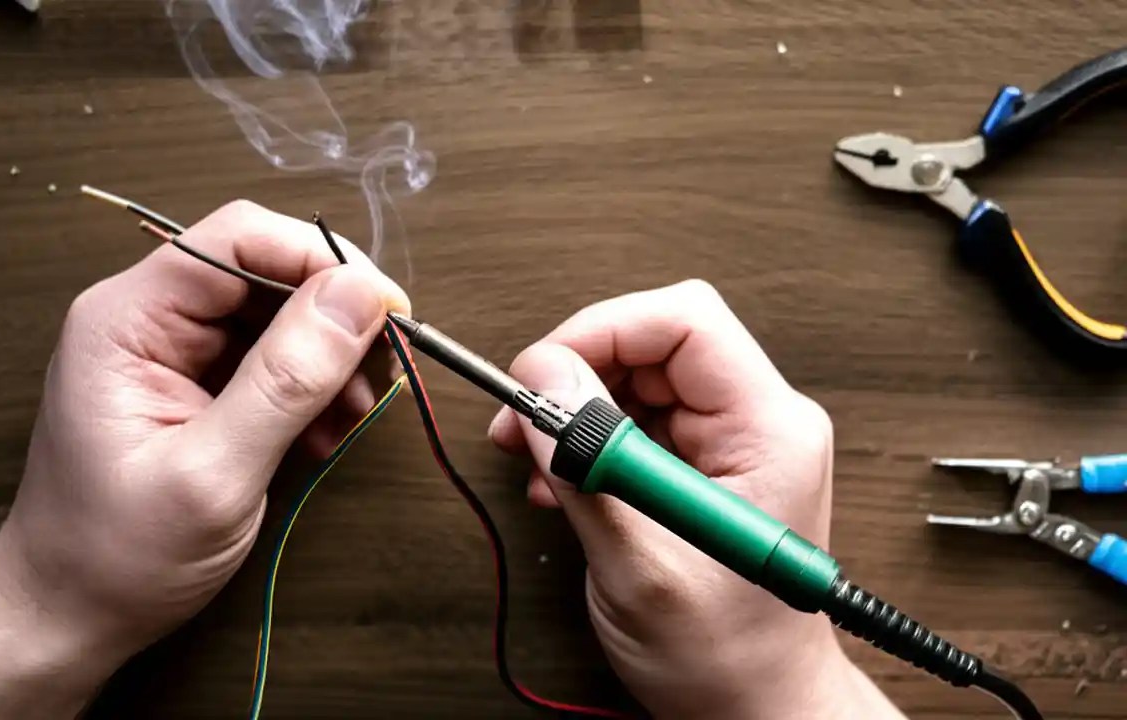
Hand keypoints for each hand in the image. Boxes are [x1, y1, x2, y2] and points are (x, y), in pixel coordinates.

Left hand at [0, 201, 408, 718]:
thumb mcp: (214, 472)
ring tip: (353, 416)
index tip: (388, 310)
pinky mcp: (190, 385)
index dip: (322, 260)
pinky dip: (308, 390)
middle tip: (383, 371)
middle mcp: (145, 319)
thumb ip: (287, 379)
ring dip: (326, 359)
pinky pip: (266, 359)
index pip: (239, 239)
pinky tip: (326, 433)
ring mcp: (167, 352)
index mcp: (127, 318)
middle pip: (263, 271)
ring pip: (274, 316)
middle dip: (332, 318)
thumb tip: (360, 296)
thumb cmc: (116, 557)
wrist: (64, 618)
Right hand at [489, 281, 903, 719]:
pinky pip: (634, 420)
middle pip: (654, 343)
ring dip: (574, 411)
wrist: (755, 708)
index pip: (685, 322)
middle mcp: (757, 423)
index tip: (541, 374)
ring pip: (636, 379)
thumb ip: (588, 467)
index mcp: (770, 431)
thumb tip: (541, 381)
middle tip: (522, 417)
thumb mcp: (642, 566)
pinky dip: (586, 442)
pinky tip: (560, 483)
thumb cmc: (727, 657)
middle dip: (576, 372)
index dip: (602, 330)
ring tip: (535, 460)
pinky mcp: (702, 465)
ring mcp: (730, 443)